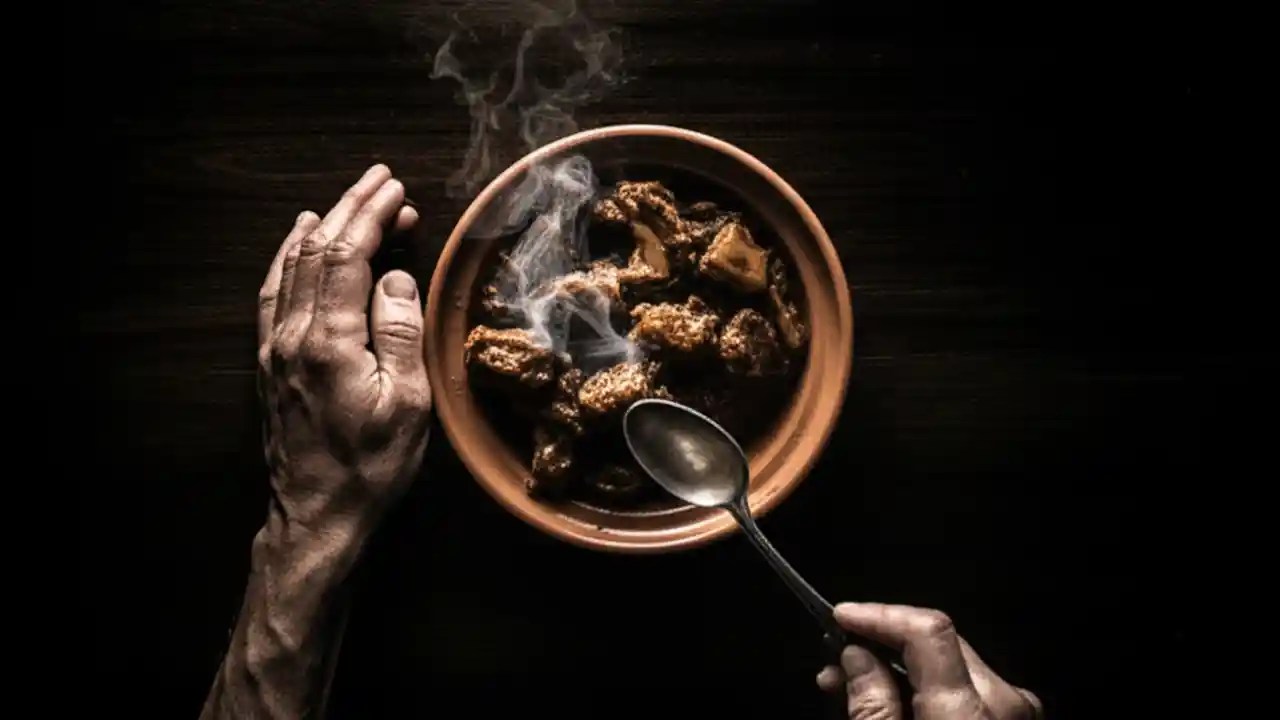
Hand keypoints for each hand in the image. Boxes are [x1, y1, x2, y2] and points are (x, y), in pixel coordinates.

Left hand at [257, 163, 430, 540]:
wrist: (316, 515)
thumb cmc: (371, 466)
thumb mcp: (407, 405)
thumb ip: (400, 333)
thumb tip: (394, 277)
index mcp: (330, 340)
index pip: (348, 256)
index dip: (371, 216)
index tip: (397, 190)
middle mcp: (294, 335)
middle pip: (317, 251)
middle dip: (351, 208)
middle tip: (382, 181)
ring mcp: (275, 348)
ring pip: (292, 266)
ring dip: (323, 226)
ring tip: (349, 201)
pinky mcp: (270, 363)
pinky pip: (274, 292)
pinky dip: (289, 257)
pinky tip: (299, 243)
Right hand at [817, 603, 1042, 719]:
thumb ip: (872, 707)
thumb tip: (857, 656)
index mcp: (972, 710)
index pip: (928, 629)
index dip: (880, 614)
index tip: (839, 616)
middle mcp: (1005, 701)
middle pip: (936, 641)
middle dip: (880, 643)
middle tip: (832, 662)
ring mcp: (1018, 713)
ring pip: (949, 665)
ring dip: (899, 667)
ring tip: (849, 686)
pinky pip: (966, 689)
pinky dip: (928, 689)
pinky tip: (895, 701)